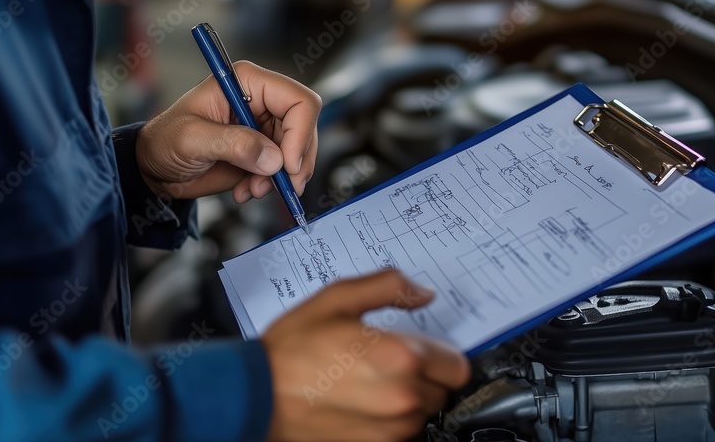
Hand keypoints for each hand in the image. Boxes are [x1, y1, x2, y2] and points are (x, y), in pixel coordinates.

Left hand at [136, 60, 320, 202]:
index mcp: (247, 82)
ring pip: (298, 152)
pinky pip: (284, 169)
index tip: (287, 165)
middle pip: (304, 128)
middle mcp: (261, 101)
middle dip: (295, 161)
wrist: (155, 168)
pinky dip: (271, 185)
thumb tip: (273, 159)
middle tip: (281, 186)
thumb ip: (232, 144)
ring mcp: (264, 128)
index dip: (300, 132)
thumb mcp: (192, 139)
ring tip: (252, 189)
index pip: (297, 100)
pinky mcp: (262, 152)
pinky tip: (245, 190)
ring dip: (282, 177)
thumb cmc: (164, 141)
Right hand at [262, 270, 470, 441]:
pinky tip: (362, 401)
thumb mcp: (337, 299)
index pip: (458, 363)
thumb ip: (388, 287)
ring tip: (370, 380)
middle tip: (389, 360)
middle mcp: (403, 397)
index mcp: (401, 357)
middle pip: (444, 388)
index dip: (441, 352)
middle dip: (425, 373)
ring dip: (409, 397)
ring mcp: (390, 429)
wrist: (256, 396)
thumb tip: (423, 293)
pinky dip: (390, 418)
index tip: (421, 347)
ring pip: (424, 411)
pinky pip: (402, 431)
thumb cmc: (291, 350)